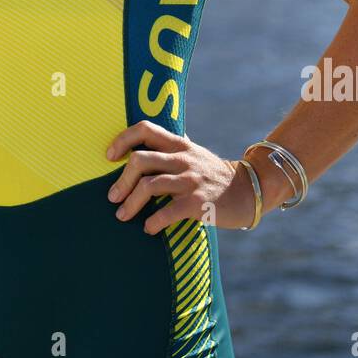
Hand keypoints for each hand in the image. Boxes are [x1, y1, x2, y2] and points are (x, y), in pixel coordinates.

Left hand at [105, 120, 254, 232]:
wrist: (248, 190)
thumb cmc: (214, 174)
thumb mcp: (194, 153)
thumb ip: (172, 146)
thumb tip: (147, 137)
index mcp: (179, 144)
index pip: (145, 129)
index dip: (123, 139)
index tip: (108, 156)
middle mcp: (182, 158)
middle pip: (140, 160)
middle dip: (121, 180)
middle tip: (112, 197)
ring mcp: (190, 180)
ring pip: (149, 186)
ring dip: (130, 204)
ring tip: (122, 215)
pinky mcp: (197, 203)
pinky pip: (166, 212)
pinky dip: (152, 222)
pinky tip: (148, 228)